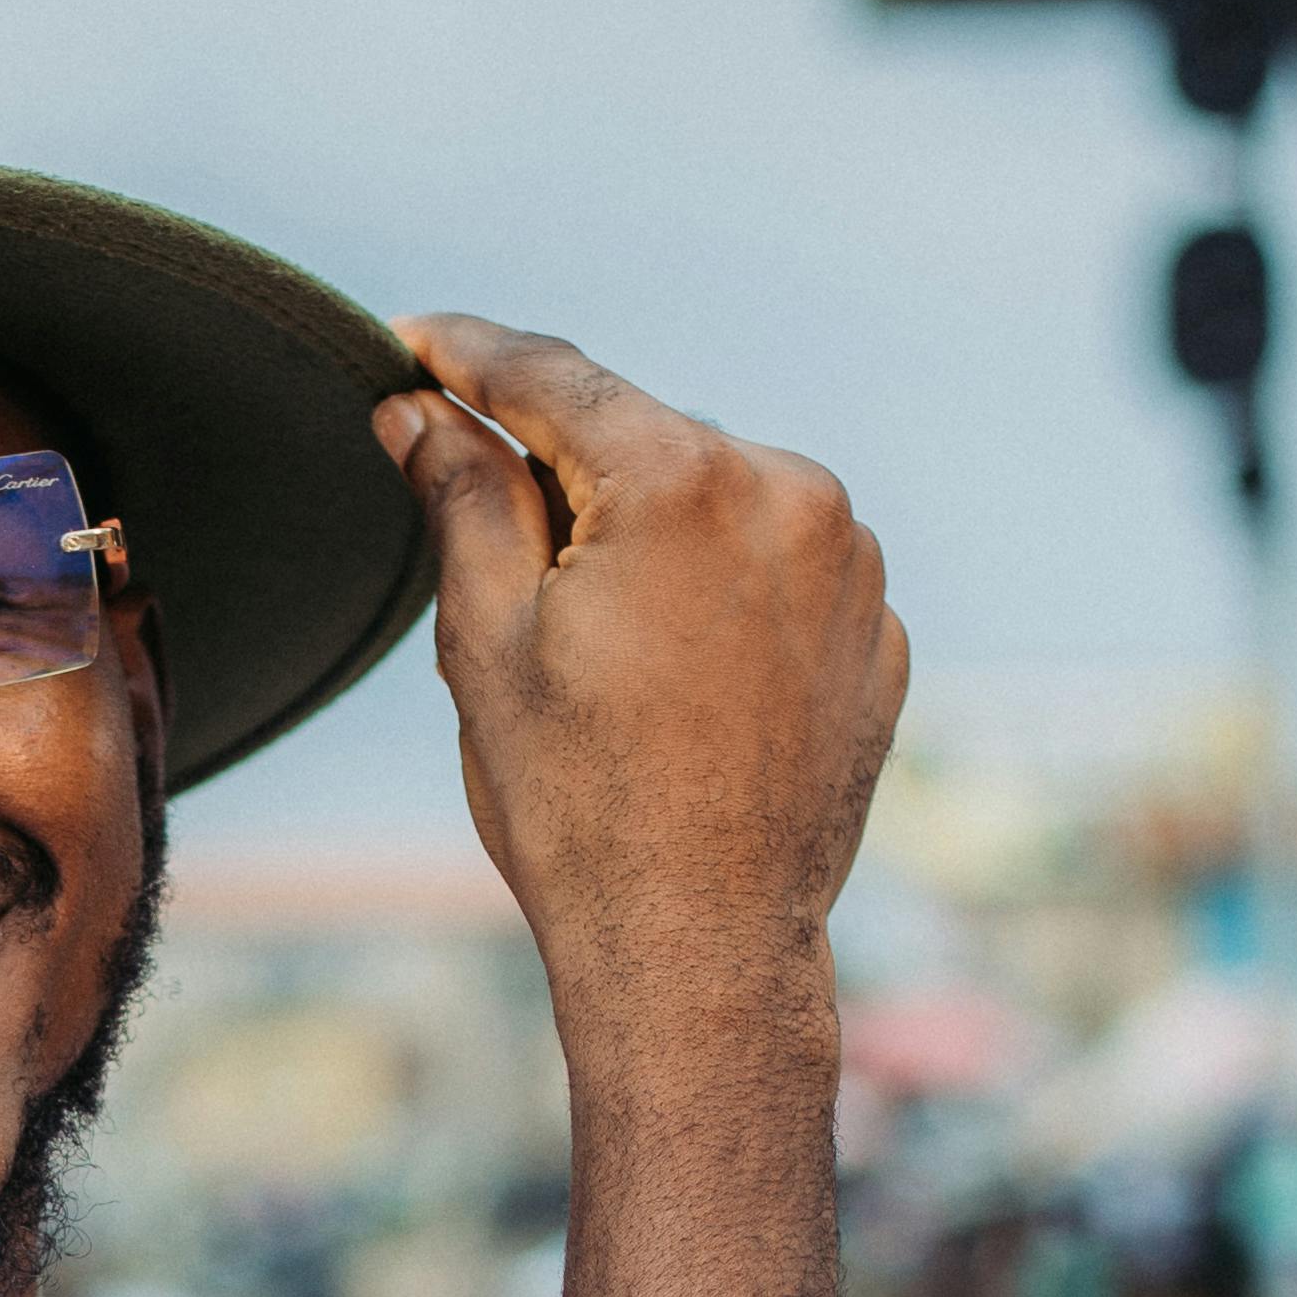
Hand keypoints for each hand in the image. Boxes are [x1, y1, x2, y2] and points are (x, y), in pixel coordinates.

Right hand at [374, 314, 903, 1027]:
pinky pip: (780, 575)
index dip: (470, 355)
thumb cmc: (578, 811)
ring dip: (651, 535)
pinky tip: (676, 686)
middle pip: (641, 440)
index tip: (418, 339)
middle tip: (492, 544)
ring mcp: (850, 564)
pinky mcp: (878, 633)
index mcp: (681, 478)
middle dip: (564, 472)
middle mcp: (788, 492)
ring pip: (717, 503)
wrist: (702, 956)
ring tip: (601, 651)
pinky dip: (720, 597)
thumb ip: (461, 497)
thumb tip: (420, 409)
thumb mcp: (486, 643)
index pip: (552, 377)